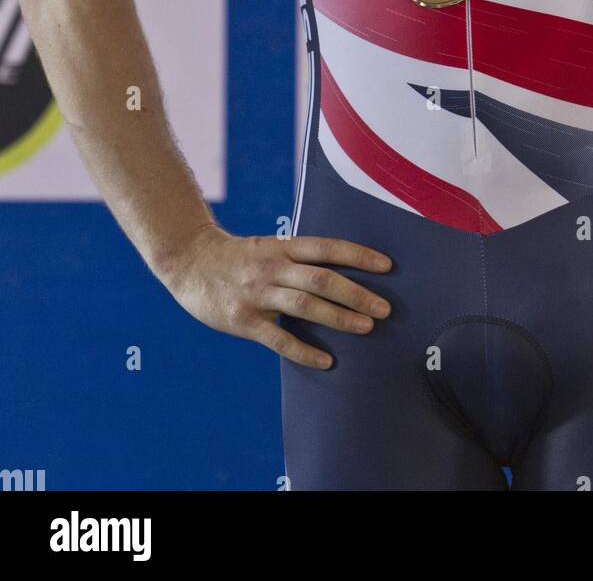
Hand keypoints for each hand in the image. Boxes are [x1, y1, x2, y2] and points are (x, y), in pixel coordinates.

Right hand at [163, 225, 391, 367]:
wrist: (189, 262)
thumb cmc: (239, 258)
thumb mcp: (270, 247)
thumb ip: (299, 260)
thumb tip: (342, 275)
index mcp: (283, 247)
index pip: (328, 248)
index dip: (358, 256)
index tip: (387, 265)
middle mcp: (273, 267)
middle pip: (322, 278)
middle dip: (357, 293)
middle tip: (385, 308)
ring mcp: (257, 293)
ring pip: (305, 305)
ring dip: (339, 317)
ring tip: (367, 327)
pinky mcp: (243, 320)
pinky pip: (278, 339)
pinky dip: (304, 351)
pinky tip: (326, 361)